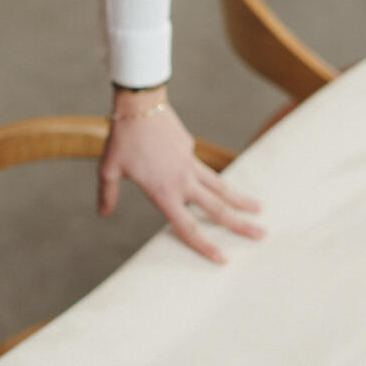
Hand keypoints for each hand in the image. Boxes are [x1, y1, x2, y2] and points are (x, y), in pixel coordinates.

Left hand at [98, 98, 263, 264]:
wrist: (140, 105)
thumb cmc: (122, 138)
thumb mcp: (109, 169)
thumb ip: (108, 193)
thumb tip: (103, 213)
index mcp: (164, 193)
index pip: (187, 227)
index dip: (205, 246)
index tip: (223, 259)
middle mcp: (183, 182)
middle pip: (218, 209)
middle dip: (241, 224)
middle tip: (262, 235)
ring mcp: (190, 165)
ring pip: (222, 187)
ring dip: (241, 199)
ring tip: (260, 209)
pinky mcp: (191, 150)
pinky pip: (206, 170)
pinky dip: (216, 180)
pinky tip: (214, 182)